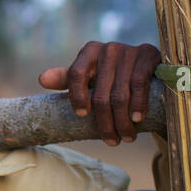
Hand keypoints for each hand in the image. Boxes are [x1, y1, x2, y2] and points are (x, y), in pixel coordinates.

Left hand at [38, 41, 161, 144]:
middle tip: (111, 141)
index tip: (81, 115)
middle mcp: (108, 48)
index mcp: (89, 52)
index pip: (75, 75)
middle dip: (105, 122)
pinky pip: (139, 85)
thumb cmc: (111, 75)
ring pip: (120, 95)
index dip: (77, 97)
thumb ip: (66, 79)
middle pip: (100, 93)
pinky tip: (137, 120)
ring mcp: (129, 50)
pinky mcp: (148, 54)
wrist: (147, 67)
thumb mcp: (89, 77)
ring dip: (122, 122)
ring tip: (126, 137)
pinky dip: (137, 106)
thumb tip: (42, 79)